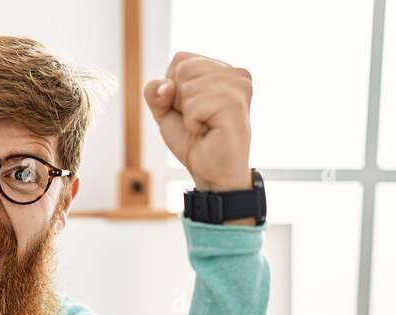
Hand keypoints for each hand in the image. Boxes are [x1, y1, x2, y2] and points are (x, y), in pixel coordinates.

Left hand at [144, 52, 252, 192]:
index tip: (191, 109)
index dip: (173, 88)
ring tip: (205, 126)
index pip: (181, 59)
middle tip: (199, 120)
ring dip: (187, 113)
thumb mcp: (166, 112)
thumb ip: (156, 92)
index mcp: (223, 70)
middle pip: (183, 68)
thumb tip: (163, 85)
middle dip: (179, 100)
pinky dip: (192, 123)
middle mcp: (236, 74)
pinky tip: (209, 132)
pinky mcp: (235, 103)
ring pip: (187, 87)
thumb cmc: (194, 142)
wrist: (212, 174)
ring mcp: (239, 86)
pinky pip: (193, 105)